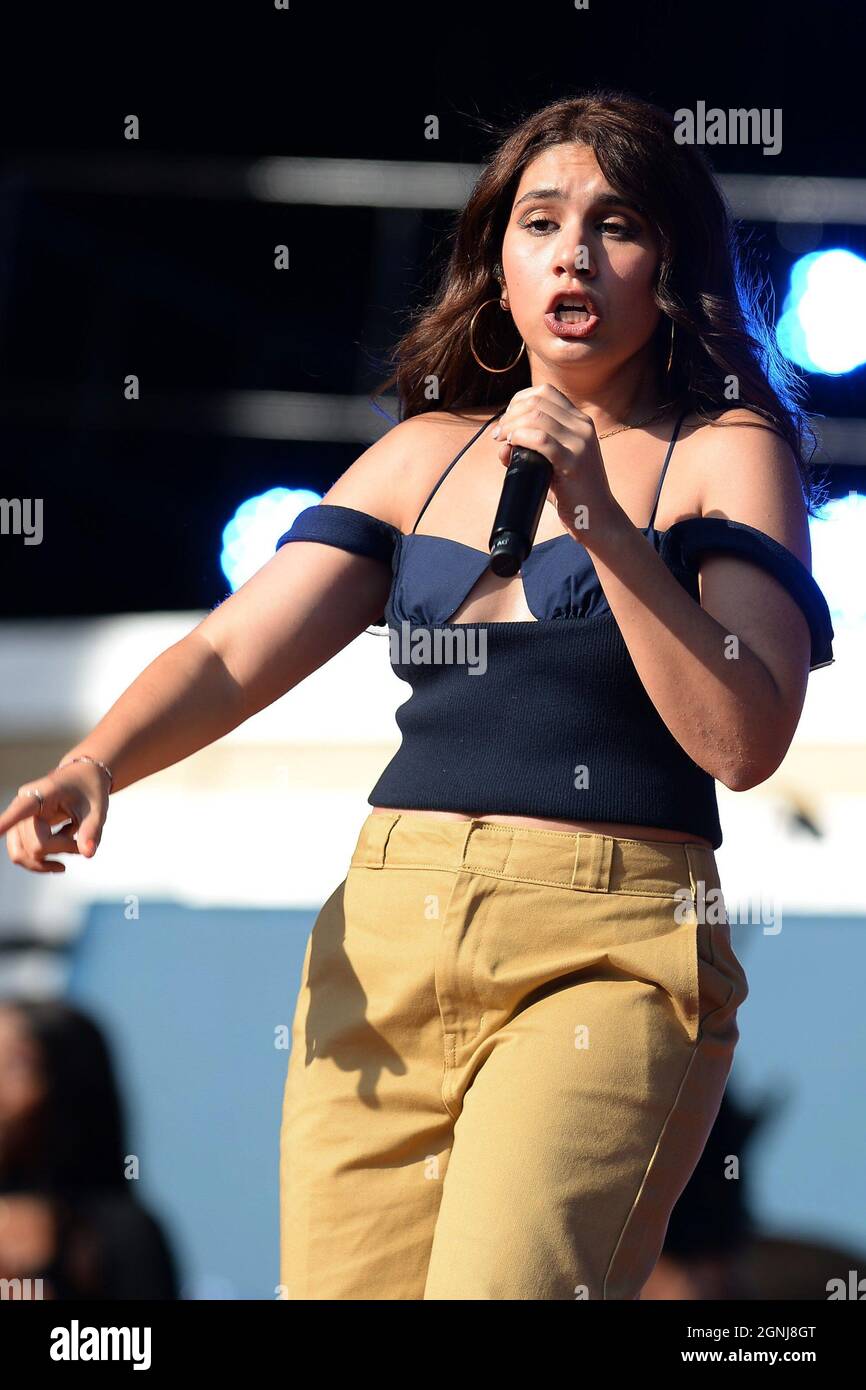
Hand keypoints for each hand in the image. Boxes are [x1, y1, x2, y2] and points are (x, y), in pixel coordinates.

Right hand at [0, 763, 108, 872]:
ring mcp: (18, 818)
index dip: (7, 820)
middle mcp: (23, 805)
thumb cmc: (89, 790)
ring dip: (45, 862)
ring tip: (72, 851)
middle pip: (34, 844)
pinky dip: (40, 862)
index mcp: (42, 793)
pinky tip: (62, 856)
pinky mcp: (20, 830)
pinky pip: (21, 854)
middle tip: (82, 844)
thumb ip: (92, 831)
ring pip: (20, 853)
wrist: (82, 780)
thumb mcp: (97, 809)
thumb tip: (87, 854)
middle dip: (60, 850)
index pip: (22, 808)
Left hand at [492, 383, 626, 547]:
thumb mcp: (552, 464)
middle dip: (510, 414)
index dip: (518, 400)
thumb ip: (529, 451)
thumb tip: (502, 445)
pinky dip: (520, 438)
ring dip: (511, 425)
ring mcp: (580, 443)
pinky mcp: (573, 462)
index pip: (545, 392)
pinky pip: (541, 440)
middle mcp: (582, 426)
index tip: (506, 420)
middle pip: (537, 401)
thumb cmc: (572, 492)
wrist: (598, 517)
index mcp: (580, 421)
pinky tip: (512, 445)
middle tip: (498, 434)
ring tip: (502, 440)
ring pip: (536, 417)